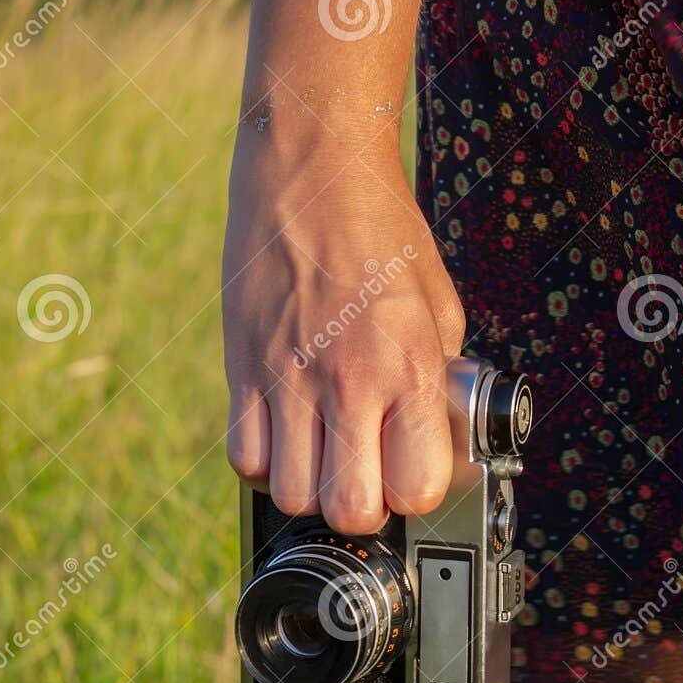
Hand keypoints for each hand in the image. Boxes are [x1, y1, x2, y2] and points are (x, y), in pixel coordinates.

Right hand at [221, 135, 465, 534]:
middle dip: (364, 509)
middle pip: (350, 511)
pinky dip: (266, 464)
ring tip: (326, 456)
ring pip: (292, 495)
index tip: (413, 470)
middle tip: (369, 474)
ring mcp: (288, 379)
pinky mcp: (243, 370)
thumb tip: (435, 430)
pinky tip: (288, 437)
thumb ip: (439, 376)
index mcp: (409, 365)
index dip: (417, 492)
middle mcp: (348, 380)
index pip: (417, 487)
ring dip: (312, 489)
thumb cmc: (383, 232)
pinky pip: (245, 457)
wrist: (312, 171)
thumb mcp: (439, 305)